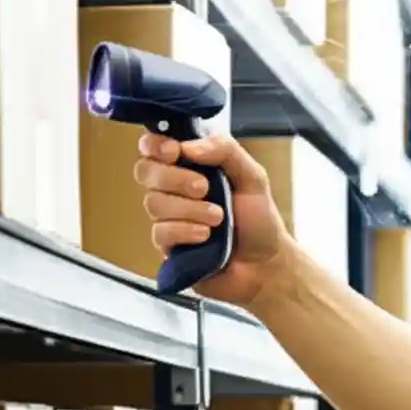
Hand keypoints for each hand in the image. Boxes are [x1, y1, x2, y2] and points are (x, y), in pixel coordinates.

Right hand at [133, 132, 292, 305]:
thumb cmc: (259, 220)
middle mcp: (175, 189)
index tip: (174, 151)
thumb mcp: (253, 177)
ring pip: (153, 203)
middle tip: (205, 188)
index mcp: (193, 166)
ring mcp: (169, 217)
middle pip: (146, 171)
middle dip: (175, 178)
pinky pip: (160, 232)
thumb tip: (188, 146)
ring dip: (190, 209)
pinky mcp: (167, 245)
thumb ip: (225, 151)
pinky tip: (206, 237)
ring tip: (218, 218)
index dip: (155, 145)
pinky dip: (186, 231)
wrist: (265, 264)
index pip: (154, 146)